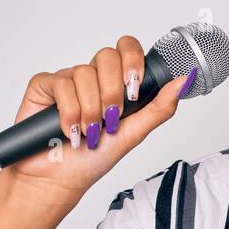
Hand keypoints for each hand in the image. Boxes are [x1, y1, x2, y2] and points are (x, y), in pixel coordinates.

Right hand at [4, 35, 192, 199]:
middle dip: (112, 92)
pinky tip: (69, 131)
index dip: (132, 61)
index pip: (127, 49)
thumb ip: (159, 107)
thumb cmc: (93, 159)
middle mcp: (91, 78)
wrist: (59, 179)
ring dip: (90, 109)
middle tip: (111, 118)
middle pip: (107, 56)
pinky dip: (68, 112)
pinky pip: (60, 83)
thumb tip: (184, 80)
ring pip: (84, 72)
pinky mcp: (44, 86)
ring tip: (89, 133)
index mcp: (114, 83)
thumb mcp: (134, 134)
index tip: (134, 89)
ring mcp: (67, 80)